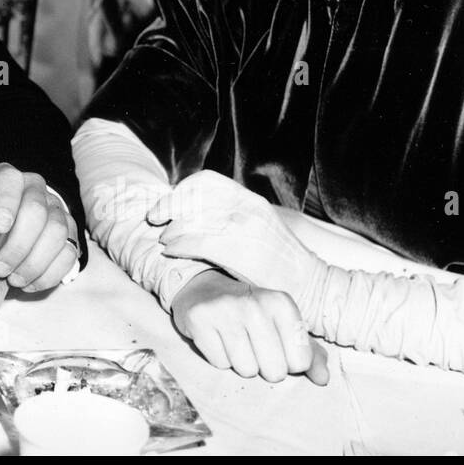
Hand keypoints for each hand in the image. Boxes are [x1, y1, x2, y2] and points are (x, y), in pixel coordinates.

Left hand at [0, 163, 79, 291]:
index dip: (7, 202)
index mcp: (4, 178)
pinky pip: (69, 252)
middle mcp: (34, 188)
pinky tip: (29, 283)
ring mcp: (56, 208)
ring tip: (13, 280)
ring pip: (58, 232)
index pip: (10, 179)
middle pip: (37, 210)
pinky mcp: (69, 233)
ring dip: (35, 263)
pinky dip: (50, 274)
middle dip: (18, 245)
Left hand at [146, 170, 324, 298]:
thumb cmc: (279, 258)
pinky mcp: (239, 251)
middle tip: (155, 219)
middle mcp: (246, 209)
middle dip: (169, 206)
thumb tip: (195, 211)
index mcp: (250, 200)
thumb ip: (231, 214)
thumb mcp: (259, 224)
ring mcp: (243, 229)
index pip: (207, 181)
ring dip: (172, 229)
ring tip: (166, 239)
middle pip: (194, 197)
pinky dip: (179, 245)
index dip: (182, 189)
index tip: (169, 202)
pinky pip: (196, 242)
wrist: (308, 283)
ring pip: (192, 219)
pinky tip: (172, 251)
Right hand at [172, 268, 329, 384]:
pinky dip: (220, 357)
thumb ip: (310, 354)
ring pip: (246, 370)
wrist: (206, 291)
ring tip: (236, 342)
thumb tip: (322, 379)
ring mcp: (224, 310)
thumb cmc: (253, 314)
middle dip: (265, 367)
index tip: (277, 346)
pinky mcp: (198, 319)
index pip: (300, 362)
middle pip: (274, 371)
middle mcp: (254, 304)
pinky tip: (218, 339)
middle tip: (255, 346)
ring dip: (241, 363)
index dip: (289, 362)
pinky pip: (219, 363)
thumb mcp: (285, 327)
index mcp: (281, 303)